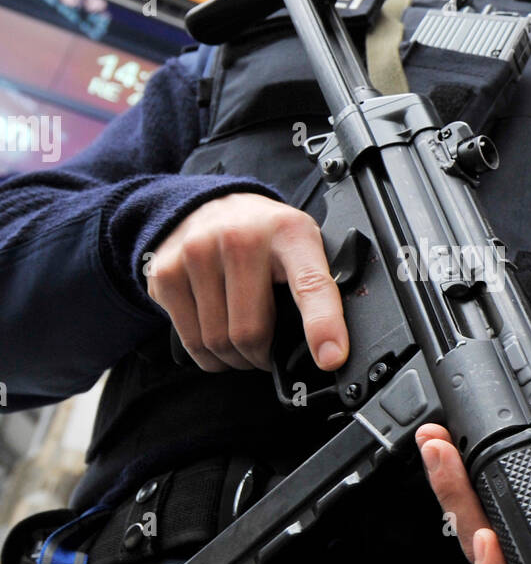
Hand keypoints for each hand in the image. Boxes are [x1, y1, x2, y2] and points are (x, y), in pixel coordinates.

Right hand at [144, 192, 348, 373]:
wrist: (208, 204)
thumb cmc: (263, 236)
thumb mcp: (300, 244)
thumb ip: (315, 287)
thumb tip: (328, 348)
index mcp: (289, 234)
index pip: (310, 284)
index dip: (323, 325)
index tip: (330, 358)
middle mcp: (240, 239)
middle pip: (251, 332)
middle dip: (261, 357)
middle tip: (266, 352)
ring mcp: (197, 254)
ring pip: (217, 342)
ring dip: (233, 359)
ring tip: (241, 342)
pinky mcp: (166, 273)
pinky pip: (190, 341)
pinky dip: (206, 354)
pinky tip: (214, 335)